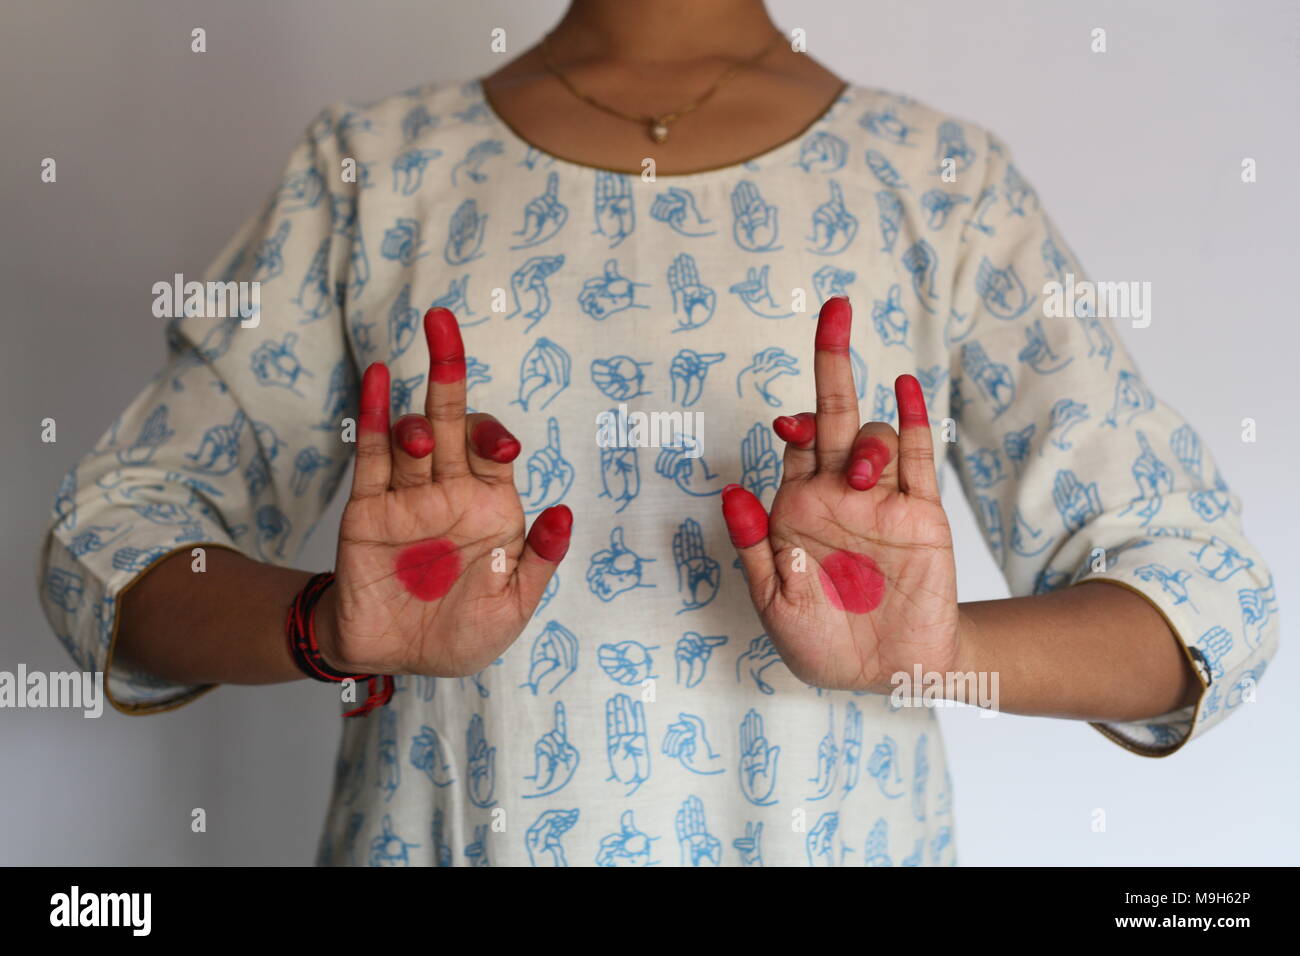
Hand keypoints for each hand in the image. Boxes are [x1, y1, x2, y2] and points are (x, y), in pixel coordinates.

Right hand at [321, 307, 573, 676]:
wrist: (396, 659)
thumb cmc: (461, 633)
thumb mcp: (512, 606)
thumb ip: (539, 560)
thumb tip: (566, 512)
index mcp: (491, 508)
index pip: (494, 450)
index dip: (497, 437)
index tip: (504, 450)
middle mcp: (449, 491)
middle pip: (452, 419)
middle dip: (448, 370)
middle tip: (442, 321)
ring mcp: (407, 497)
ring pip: (410, 437)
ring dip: (415, 423)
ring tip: (420, 436)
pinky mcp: (368, 511)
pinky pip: (369, 457)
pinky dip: (372, 416)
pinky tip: (378, 379)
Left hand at [719, 296, 958, 692]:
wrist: (888, 674)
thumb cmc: (822, 642)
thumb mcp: (775, 601)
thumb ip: (753, 547)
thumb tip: (731, 490)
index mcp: (796, 509)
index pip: (793, 446)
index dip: (792, 427)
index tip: (787, 430)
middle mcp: (837, 493)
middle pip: (834, 413)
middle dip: (832, 358)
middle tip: (835, 308)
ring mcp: (881, 501)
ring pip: (873, 437)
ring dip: (866, 438)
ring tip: (862, 475)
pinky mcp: (920, 515)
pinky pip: (918, 457)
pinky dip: (912, 420)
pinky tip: (905, 387)